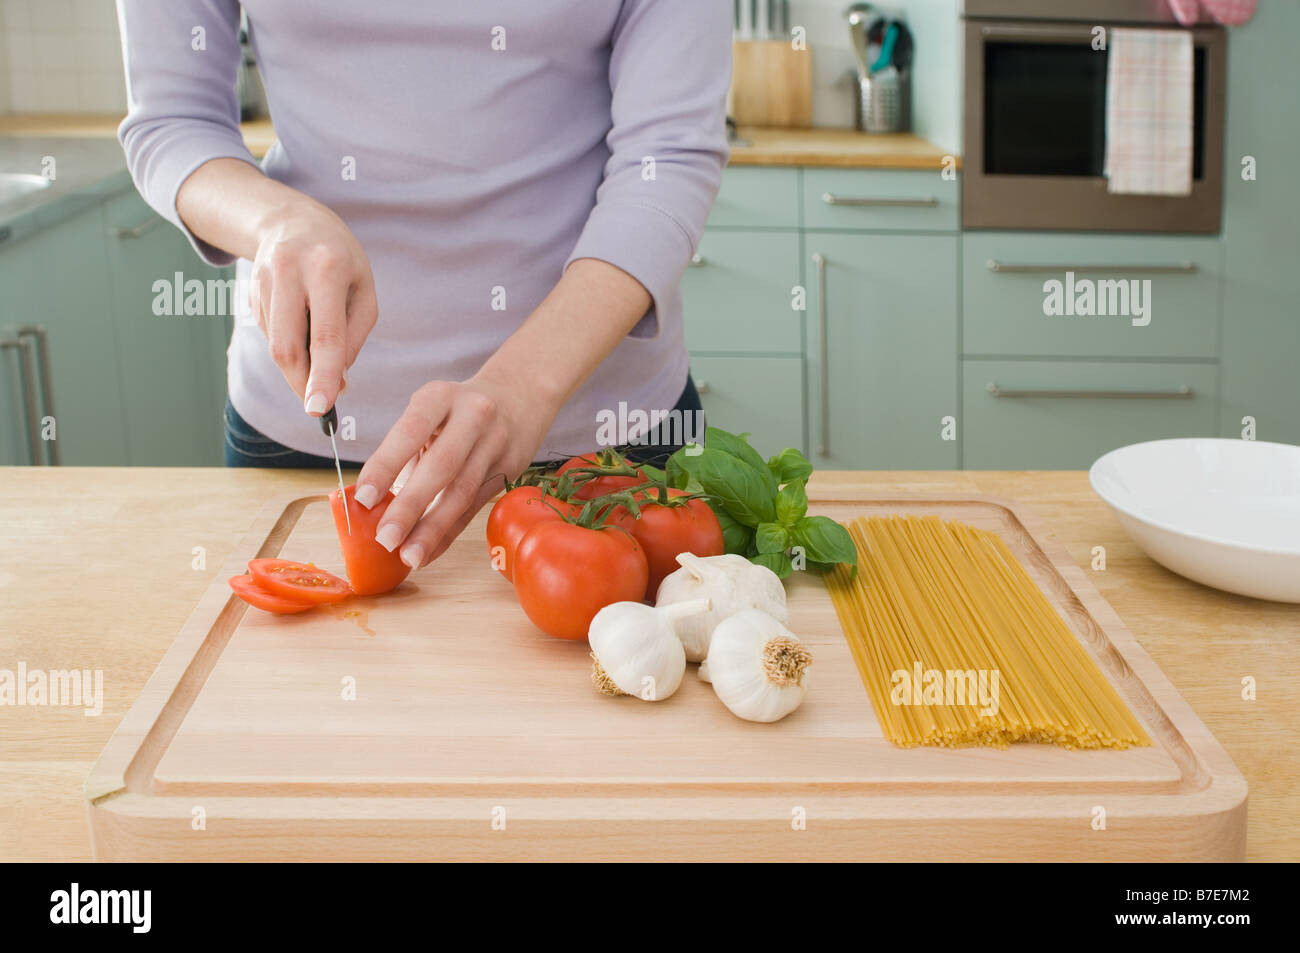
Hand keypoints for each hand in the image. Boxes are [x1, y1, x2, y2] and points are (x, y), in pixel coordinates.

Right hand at [247, 200, 378, 413]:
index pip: (325, 334)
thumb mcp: (363, 289)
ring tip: (318, 361)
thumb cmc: (340, 259)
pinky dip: (288, 346)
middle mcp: (289, 271)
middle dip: (302, 384)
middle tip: (318, 407)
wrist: (290, 219)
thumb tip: (338, 380)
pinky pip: (269, 334)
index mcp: (327, 269)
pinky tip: (299, 329)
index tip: (320, 408)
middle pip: (288, 346)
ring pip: (275, 344)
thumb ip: (355, 335)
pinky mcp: (249, 291)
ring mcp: (263, 280)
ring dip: (297, 367)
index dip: (323, 375)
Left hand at [352, 373, 558, 568]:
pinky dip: (449, 532)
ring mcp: (496, 443)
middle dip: (411, 507)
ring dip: (433, 529)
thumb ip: (406, 450)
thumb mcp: (430, 411)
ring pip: (462, 492)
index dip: (386, 465)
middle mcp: (473, 416)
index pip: (411, 431)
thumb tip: (373, 504)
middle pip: (442, 466)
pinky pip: (474, 507)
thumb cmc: (457, 410)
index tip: (364, 498)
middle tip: (385, 539)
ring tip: (408, 556)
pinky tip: (428, 551)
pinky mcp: (510, 468)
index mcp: (440, 397)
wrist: (520, 394)